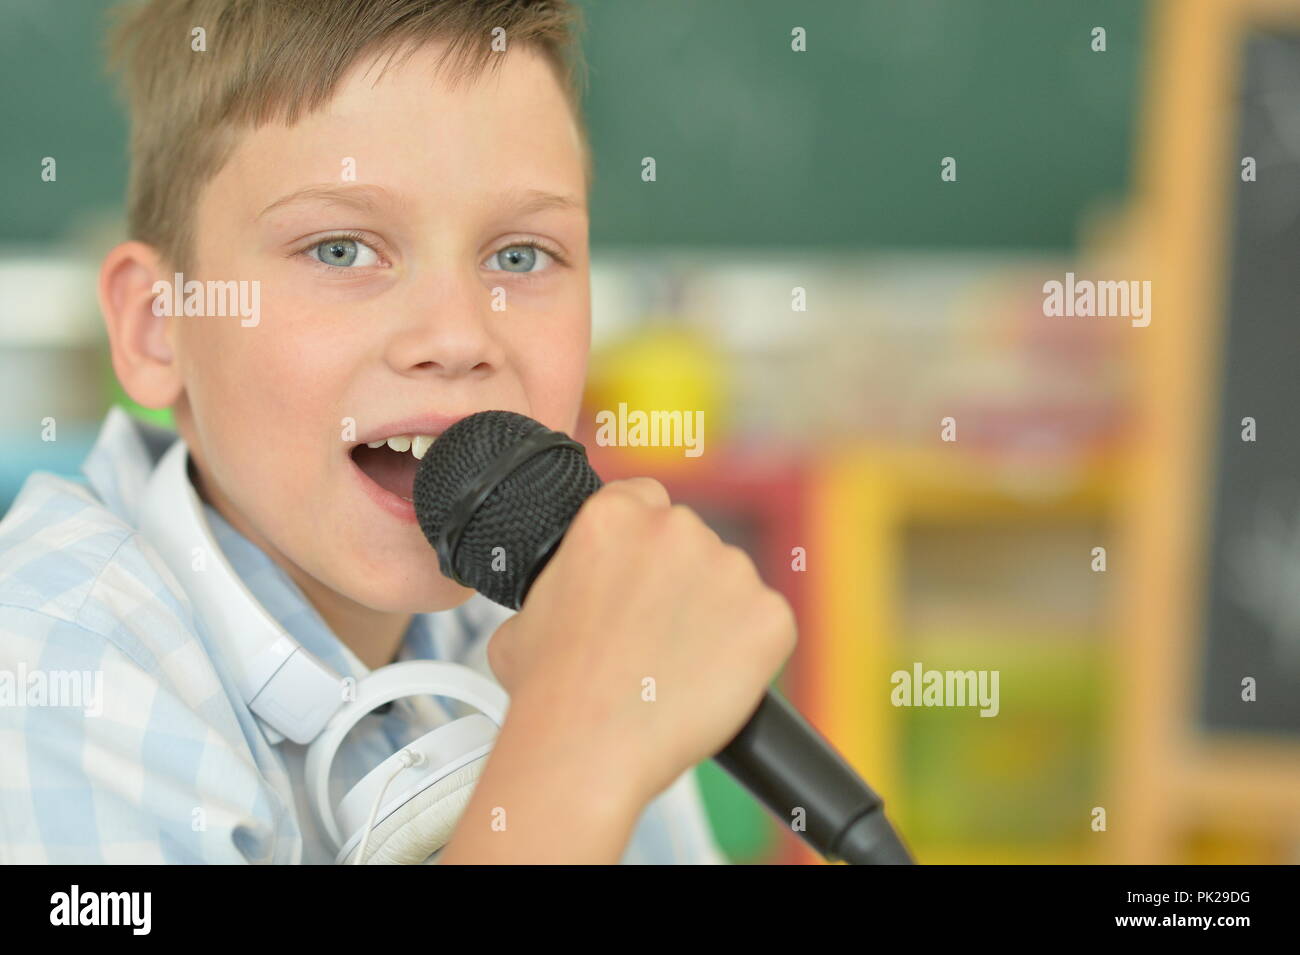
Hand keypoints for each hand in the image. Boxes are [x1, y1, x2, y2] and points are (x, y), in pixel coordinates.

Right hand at [484, 477, 797, 804]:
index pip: (646, 500)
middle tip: (656, 637)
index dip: (643, 548)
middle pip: (692, 542)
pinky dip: (750, 654)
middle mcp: (676, 527)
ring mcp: (731, 568)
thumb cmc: (550, 692)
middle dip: (680, 583)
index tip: (641, 581)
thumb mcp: (524, 616)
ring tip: (678, 669)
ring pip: (731, 584)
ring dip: (716, 617)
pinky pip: (766, 627)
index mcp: (614, 515)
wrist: (587, 750)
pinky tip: (712, 683)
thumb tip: (564, 596)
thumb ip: (558, 585)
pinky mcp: (770, 615)